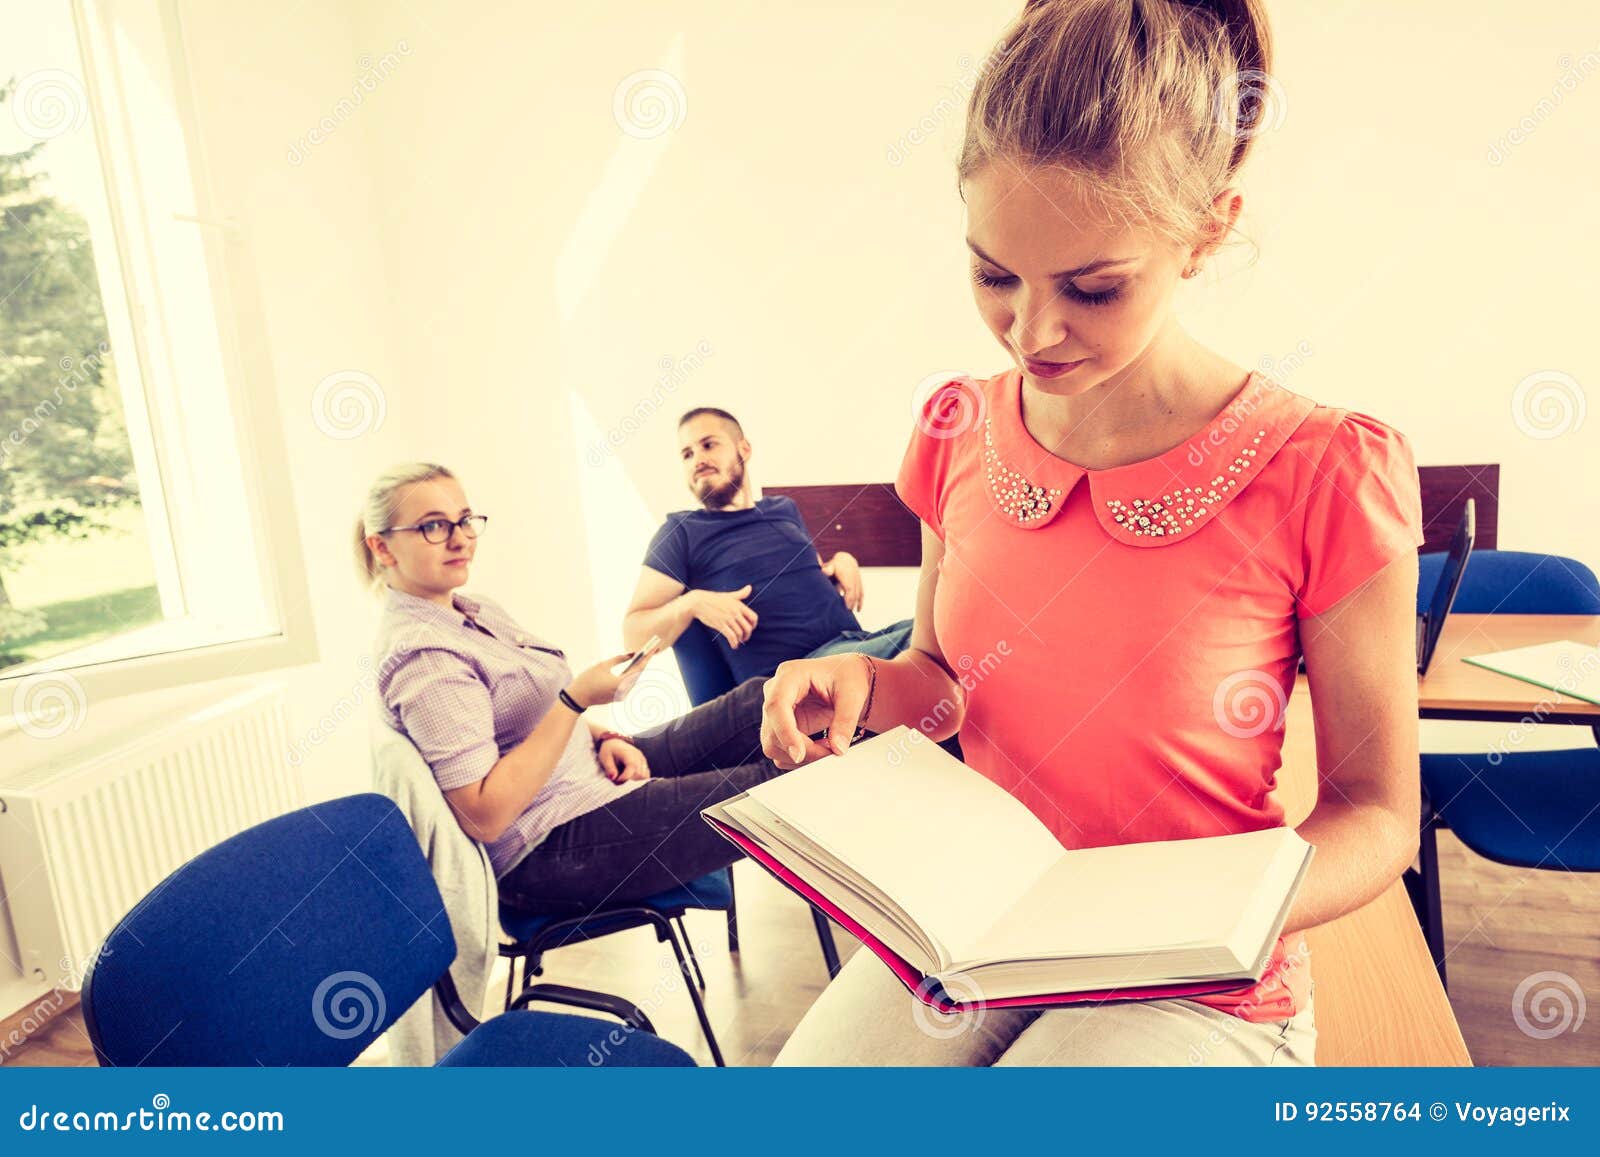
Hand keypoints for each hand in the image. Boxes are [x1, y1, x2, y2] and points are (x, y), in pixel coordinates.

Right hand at [568, 651, 648, 707]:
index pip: (639, 669)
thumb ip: (619, 659)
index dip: (648, 658)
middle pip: (639, 675)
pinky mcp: (617, 697)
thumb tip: (632, 654)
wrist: (578, 697)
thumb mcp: (603, 665)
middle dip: (646, 662)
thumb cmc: (588, 680)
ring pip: (634, 680)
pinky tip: (636, 666)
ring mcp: (621, 696)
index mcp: (620, 684)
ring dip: (639, 668)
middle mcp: (623, 692)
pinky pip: (628, 684)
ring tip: (646, 656)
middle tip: (652, 650)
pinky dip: (632, 675)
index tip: (654, 649)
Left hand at [597, 738, 650, 782]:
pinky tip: (631, 777)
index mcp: (629, 754)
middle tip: (619, 779)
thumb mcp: (605, 758)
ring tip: (625, 778)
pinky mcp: (643, 762)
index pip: (632, 769)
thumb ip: (610, 769)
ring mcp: (642, 759)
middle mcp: (638, 756)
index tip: (616, 779)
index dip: (624, 777)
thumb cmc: (609, 750)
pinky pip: (646, 773)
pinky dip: (639, 778)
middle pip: (639, 774)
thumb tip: (613, 778)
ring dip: (635, 780)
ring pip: (645, 775)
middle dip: (629, 780)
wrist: (614, 742)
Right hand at [692, 585, 758, 648]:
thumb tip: (750, 587)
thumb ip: (740, 594)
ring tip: (737, 642)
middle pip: (748, 628)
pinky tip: (733, 645)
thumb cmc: (714, 599)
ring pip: (740, 633)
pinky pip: (731, 637)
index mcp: (739, 605)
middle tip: (744, 638)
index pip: (753, 617)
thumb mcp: (729, 595)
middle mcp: (735, 612)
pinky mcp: (720, 625)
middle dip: (747, 635)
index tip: (750, 629)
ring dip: (740, 640)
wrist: (699, 602)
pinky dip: (734, 643)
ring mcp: (728, 619)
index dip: (754, 625)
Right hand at [761, 654, 870, 769]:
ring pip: (773, 745)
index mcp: (790, 675)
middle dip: (801, 749)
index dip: (785, 732)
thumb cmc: (846, 677)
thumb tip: (838, 748)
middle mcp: (775, 692)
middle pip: (772, 731)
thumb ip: (846, 720)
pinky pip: (780, 751)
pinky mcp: (779, 727)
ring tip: (828, 746)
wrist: (846, 681)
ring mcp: (775, 712)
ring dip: (801, 755)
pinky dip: (800, 757)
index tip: (799, 754)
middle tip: (830, 751)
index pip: (776, 706)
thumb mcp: (853, 694)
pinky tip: (819, 746)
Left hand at [821, 552, 862, 611]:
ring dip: (856, 604)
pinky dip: (861, 602)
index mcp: (847, 575)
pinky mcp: (860, 584)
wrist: (845, 560)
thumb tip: (825, 571)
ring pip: (859, 594)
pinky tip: (858, 609)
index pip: (850, 588)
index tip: (846, 607)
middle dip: (851, 604)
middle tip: (846, 613)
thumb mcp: (830, 565)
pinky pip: (862, 593)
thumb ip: (827, 569)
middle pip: (854, 593)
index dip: (849, 598)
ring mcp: (858, 581)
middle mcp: (855, 578)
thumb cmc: (835, 565)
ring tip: (850, 613)